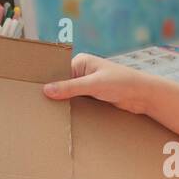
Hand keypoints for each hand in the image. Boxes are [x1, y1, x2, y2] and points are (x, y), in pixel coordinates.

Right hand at [42, 53, 157, 114]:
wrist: (144, 95)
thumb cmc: (122, 83)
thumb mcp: (94, 85)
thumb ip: (71, 87)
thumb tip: (47, 90)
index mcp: (81, 62)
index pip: (58, 71)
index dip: (47, 82)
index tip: (34, 93)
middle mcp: (82, 72)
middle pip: (62, 84)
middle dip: (54, 94)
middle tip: (38, 106)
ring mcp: (87, 85)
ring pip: (69, 95)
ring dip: (63, 103)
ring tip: (48, 113)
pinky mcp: (93, 98)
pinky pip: (78, 103)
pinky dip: (73, 109)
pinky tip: (63, 117)